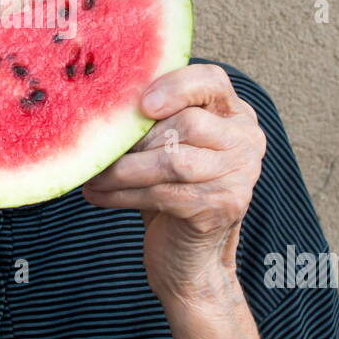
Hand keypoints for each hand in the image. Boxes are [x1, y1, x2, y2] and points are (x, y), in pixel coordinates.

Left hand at [82, 63, 265, 304]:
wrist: (189, 257)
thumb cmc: (172, 190)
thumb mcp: (170, 145)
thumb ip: (156, 118)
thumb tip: (105, 96)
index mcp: (236, 115)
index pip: (213, 81)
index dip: (176, 86)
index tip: (142, 104)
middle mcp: (246, 140)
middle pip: (188, 122)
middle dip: (136, 137)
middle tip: (98, 147)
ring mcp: (239, 176)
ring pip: (172, 160)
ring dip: (122, 169)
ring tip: (92, 174)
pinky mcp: (222, 207)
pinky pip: (163, 192)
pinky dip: (123, 194)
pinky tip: (96, 194)